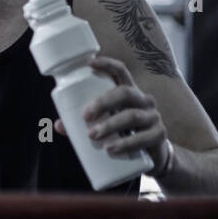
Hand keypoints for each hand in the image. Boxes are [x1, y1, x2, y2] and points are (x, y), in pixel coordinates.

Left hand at [53, 56, 169, 167]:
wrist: (151, 156)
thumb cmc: (122, 133)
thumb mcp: (104, 125)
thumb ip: (82, 124)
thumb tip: (58, 125)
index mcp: (128, 92)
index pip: (121, 72)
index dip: (107, 65)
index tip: (89, 63)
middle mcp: (143, 100)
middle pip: (125, 93)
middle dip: (103, 102)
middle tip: (85, 116)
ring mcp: (153, 116)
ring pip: (133, 116)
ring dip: (111, 125)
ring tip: (93, 136)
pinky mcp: (159, 135)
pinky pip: (144, 137)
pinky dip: (126, 144)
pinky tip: (112, 149)